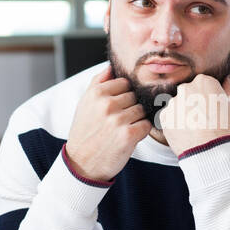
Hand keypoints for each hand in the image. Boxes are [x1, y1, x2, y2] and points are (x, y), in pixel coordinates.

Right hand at [64, 65, 152, 180]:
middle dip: (130, 108)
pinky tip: (128, 137)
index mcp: (96, 93)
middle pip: (135, 96)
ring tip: (121, 130)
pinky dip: (141, 132)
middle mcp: (107, 104)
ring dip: (136, 120)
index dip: (123, 96)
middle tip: (117, 122)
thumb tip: (111, 66)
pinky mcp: (128, 135)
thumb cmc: (85, 131)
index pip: (125, 83)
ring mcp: (118, 119)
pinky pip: (146, 124)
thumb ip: (98, 82)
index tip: (115, 108)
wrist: (82, 163)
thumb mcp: (84, 103)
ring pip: (142, 110)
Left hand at [160, 74, 229, 156]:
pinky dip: (177, 124)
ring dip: (186, 114)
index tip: (215, 109)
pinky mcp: (164, 118)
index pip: (206, 84)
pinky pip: (171, 118)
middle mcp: (184, 89)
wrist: (210, 152)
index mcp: (203, 82)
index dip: (212, 97)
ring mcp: (172, 104)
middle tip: (206, 120)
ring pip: (179, 106)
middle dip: (196, 103)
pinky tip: (188, 133)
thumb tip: (227, 79)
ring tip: (197, 129)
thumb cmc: (226, 129)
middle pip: (190, 93)